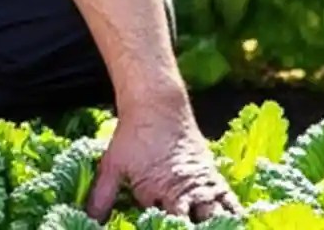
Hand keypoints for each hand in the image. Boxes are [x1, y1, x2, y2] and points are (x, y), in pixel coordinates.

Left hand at [87, 103, 241, 221]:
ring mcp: (200, 185)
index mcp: (154, 192)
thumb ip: (102, 195)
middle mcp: (180, 192)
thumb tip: (90, 218)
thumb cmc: (132, 136)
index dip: (158, 229)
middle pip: (191, 226)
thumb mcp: (112, 165)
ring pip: (216, 218)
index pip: (160, 226)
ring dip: (214, 226)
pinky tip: (234, 226)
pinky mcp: (213, 177)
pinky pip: (229, 202)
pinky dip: (233, 216)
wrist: (157, 106)